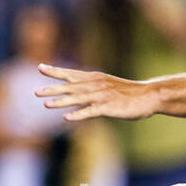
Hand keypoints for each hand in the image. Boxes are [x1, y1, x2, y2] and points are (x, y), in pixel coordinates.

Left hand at [36, 63, 158, 121]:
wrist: (148, 96)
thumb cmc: (127, 92)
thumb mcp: (107, 85)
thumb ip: (90, 87)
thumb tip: (75, 91)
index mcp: (95, 78)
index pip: (71, 73)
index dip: (55, 71)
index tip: (40, 67)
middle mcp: (96, 85)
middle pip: (70, 87)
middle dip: (53, 89)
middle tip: (37, 92)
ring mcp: (102, 96)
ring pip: (77, 99)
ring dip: (61, 102)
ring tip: (46, 104)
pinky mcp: (108, 107)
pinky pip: (90, 112)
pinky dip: (78, 114)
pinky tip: (67, 118)